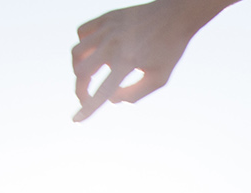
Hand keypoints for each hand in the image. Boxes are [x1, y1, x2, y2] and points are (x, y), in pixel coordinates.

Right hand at [71, 0, 222, 121]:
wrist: (175, 15)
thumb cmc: (169, 50)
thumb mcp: (159, 79)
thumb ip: (135, 94)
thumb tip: (111, 99)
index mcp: (127, 62)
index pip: (102, 91)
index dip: (88, 109)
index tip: (75, 120)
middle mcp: (112, 45)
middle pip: (81, 73)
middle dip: (81, 90)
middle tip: (87, 98)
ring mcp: (106, 29)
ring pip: (76, 52)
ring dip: (78, 68)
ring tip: (89, 75)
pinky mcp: (105, 18)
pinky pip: (82, 32)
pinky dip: (83, 45)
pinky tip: (93, 51)